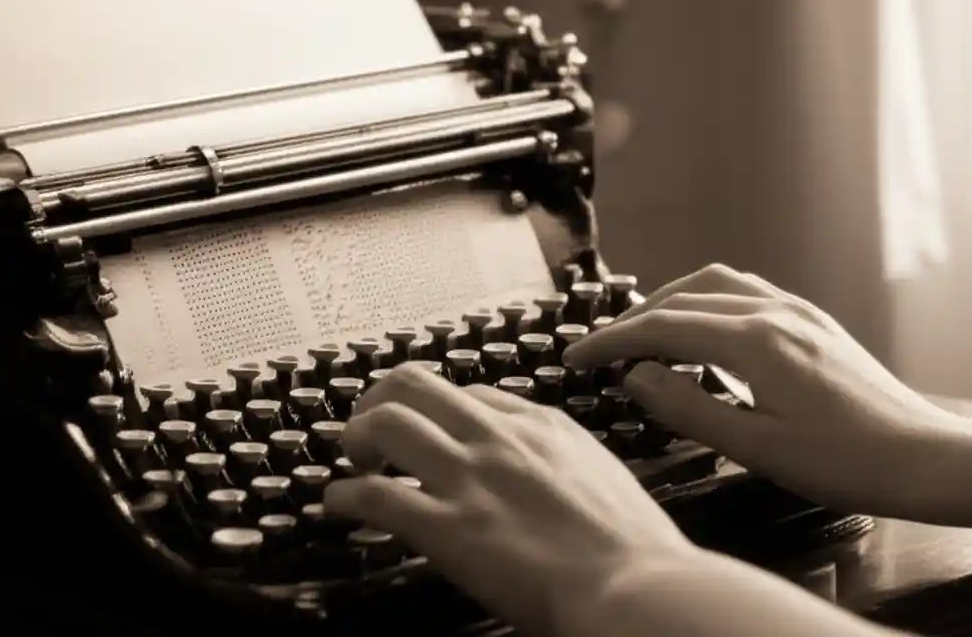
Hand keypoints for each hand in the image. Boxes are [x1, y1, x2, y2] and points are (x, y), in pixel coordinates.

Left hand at [322, 362, 700, 635]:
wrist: (634, 588)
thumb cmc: (633, 549)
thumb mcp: (603, 480)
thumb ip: (566, 467)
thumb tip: (549, 478)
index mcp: (543, 426)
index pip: (472, 393)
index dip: (440, 410)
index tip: (430, 428)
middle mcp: (499, 438)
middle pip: (416, 384)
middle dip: (382, 398)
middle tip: (372, 428)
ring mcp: (469, 477)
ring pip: (387, 423)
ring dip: (358, 437)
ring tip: (354, 461)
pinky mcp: (446, 526)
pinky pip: (374, 496)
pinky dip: (343, 496)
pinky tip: (337, 506)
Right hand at [563, 264, 967, 515]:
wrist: (922, 458)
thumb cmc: (845, 463)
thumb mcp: (756, 448)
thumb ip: (687, 407)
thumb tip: (635, 376)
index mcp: (757, 342)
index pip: (662, 327)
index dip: (611, 341)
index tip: (575, 358)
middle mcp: (776, 312)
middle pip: (683, 295)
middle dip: (635, 319)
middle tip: (602, 353)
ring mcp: (798, 312)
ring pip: (715, 284)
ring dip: (670, 304)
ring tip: (644, 339)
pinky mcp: (812, 321)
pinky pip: (744, 293)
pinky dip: (705, 304)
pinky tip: (700, 337)